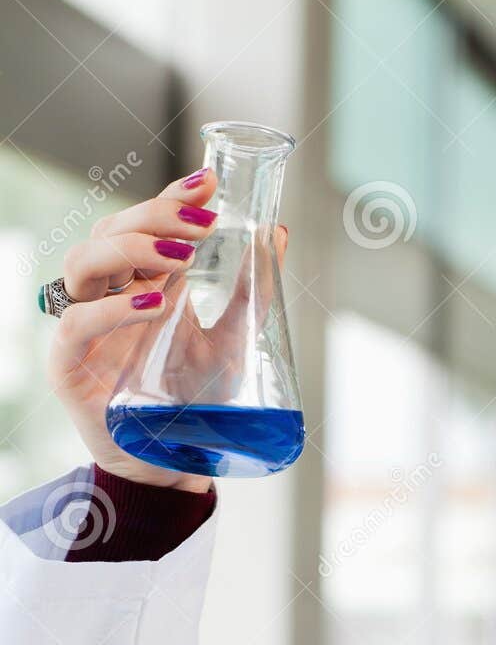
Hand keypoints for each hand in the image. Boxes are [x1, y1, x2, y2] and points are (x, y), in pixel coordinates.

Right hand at [46, 166, 289, 491]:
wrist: (171, 463)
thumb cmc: (192, 400)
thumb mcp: (232, 341)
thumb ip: (251, 292)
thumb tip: (276, 233)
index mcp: (138, 281)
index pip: (143, 223)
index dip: (171, 196)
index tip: (209, 181)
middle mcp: (106, 295)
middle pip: (111, 230)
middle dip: (156, 216)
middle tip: (203, 222)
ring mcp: (84, 326)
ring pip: (84, 262)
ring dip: (131, 250)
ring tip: (181, 259)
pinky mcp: (68, 364)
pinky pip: (77, 323)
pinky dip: (112, 309)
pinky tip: (152, 304)